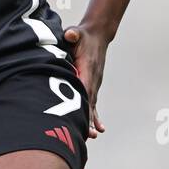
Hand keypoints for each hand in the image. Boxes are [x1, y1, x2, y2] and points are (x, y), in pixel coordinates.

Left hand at [63, 24, 110, 139]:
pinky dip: (94, 116)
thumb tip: (71, 35)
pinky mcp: (92, 85)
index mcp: (88, 68)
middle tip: (88, 134)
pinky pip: (93, 103)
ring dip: (91, 120)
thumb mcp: (77, 32)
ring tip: (92, 136)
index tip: (82, 116)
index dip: (83, 102)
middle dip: (88, 118)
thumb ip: (73, 34)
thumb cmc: (82, 36)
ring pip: (92, 105)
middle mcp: (93, 79)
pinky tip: (97, 130)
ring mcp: (94, 83)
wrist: (96, 35)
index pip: (85, 88)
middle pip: (90, 101)